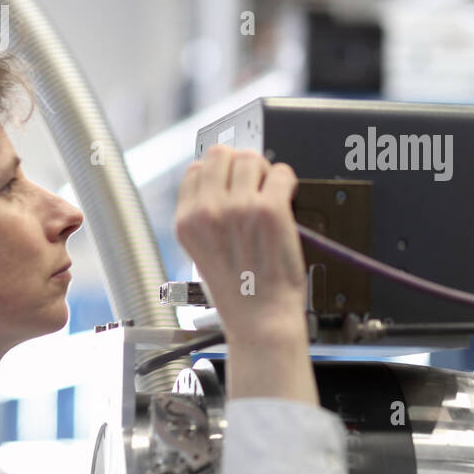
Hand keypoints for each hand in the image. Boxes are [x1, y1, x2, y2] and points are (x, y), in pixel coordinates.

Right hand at [173, 145, 315, 402]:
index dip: (220, 174)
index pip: (197, 169)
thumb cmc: (239, 293)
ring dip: (265, 173)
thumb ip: (206, 215)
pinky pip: (281, 172)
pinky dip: (287, 181)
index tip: (233, 185)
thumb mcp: (202, 252)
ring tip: (270, 196)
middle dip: (241, 166)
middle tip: (255, 187)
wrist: (261, 319)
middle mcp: (207, 211)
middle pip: (222, 154)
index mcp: (186, 221)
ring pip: (251, 159)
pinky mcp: (269, 210)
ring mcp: (238, 208)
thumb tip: (225, 182)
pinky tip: (287, 199)